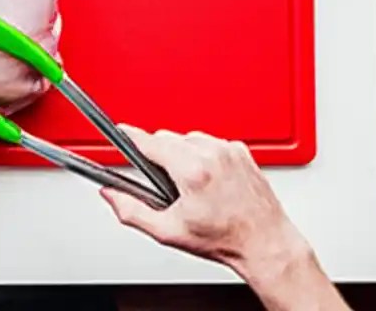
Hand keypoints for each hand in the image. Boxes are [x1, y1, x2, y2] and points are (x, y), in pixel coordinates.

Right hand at [99, 125, 312, 280]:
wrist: (265, 243)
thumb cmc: (226, 240)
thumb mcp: (169, 231)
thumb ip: (131, 211)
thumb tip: (111, 195)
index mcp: (192, 170)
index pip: (150, 141)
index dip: (130, 136)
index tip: (120, 131)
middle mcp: (213, 154)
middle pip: (168, 138)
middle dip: (159, 155)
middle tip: (162, 183)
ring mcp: (229, 150)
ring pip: (189, 138)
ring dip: (181, 154)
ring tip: (188, 184)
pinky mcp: (241, 151)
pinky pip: (210, 143)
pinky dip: (203, 155)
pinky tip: (208, 179)